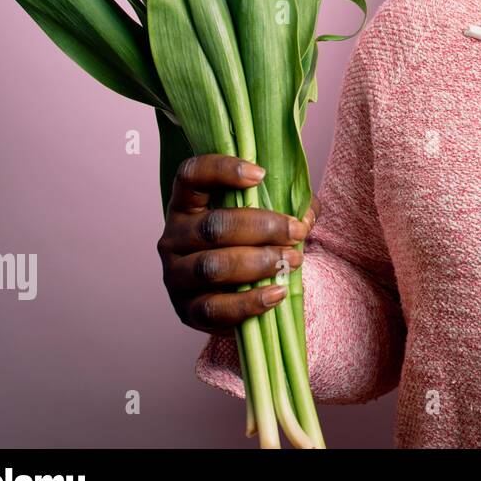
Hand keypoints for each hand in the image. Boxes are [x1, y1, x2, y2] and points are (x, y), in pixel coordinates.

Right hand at [157, 153, 319, 335]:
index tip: (260, 174)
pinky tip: (277, 293)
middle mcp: (173, 237)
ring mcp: (175, 275)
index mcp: (187, 205)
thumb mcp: (266, 218)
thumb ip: (289, 207)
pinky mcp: (186, 310)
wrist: (237, 295)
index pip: (190, 176)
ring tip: (293, 261)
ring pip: (212, 267)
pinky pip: (215, 308)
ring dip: (259, 262)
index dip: (221, 170)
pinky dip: (249, 302)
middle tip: (297, 232)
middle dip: (262, 228)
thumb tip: (306, 214)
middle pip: (213, 226)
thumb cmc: (251, 245)